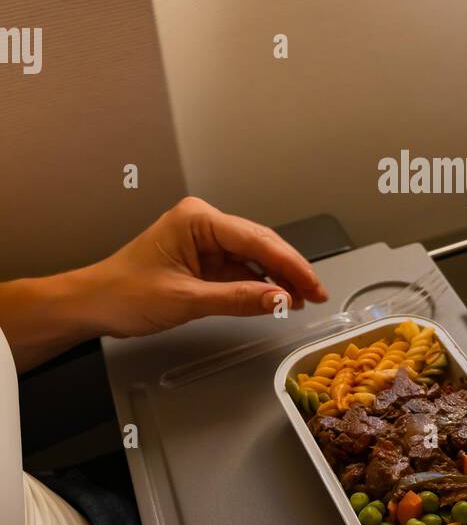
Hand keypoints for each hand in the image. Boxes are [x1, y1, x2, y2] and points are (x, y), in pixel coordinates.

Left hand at [83, 196, 327, 337]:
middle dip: (289, 270)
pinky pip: (240, 271)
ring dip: (276, 280)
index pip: (257, 240)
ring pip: (254, 258)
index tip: (313, 285)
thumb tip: (280, 299)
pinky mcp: (203, 261)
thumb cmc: (123, 293)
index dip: (290, 264)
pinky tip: (276, 299)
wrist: (93, 305)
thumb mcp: (186, 299)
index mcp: (197, 219)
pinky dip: (258, 286)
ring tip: (300, 300)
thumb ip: (238, 299)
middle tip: (316, 294)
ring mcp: (204, 242)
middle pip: (260, 245)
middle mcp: (204, 224)